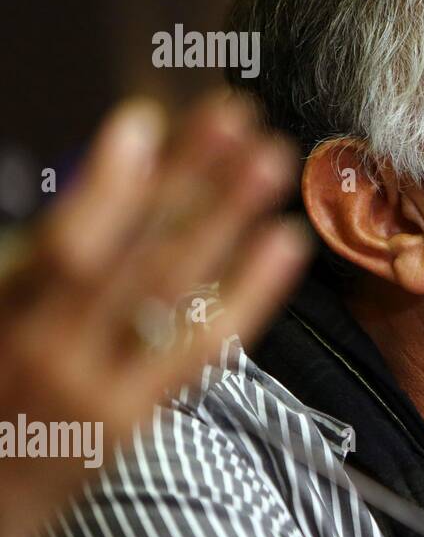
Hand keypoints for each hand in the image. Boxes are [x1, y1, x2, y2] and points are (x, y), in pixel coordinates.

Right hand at [0, 92, 309, 536]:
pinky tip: (284, 242)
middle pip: (133, 248)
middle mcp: (52, 346)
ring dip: (226, 217)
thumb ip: (37, 267)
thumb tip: (107, 186)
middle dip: (187, 178)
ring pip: (172, 290)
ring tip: (271, 160)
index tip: (145, 120)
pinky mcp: (136, 418)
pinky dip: (249, 292)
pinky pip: (201, 348)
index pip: (67, 239)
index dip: (107, 180)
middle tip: (235, 117)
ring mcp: (99, 386)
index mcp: (12, 314)